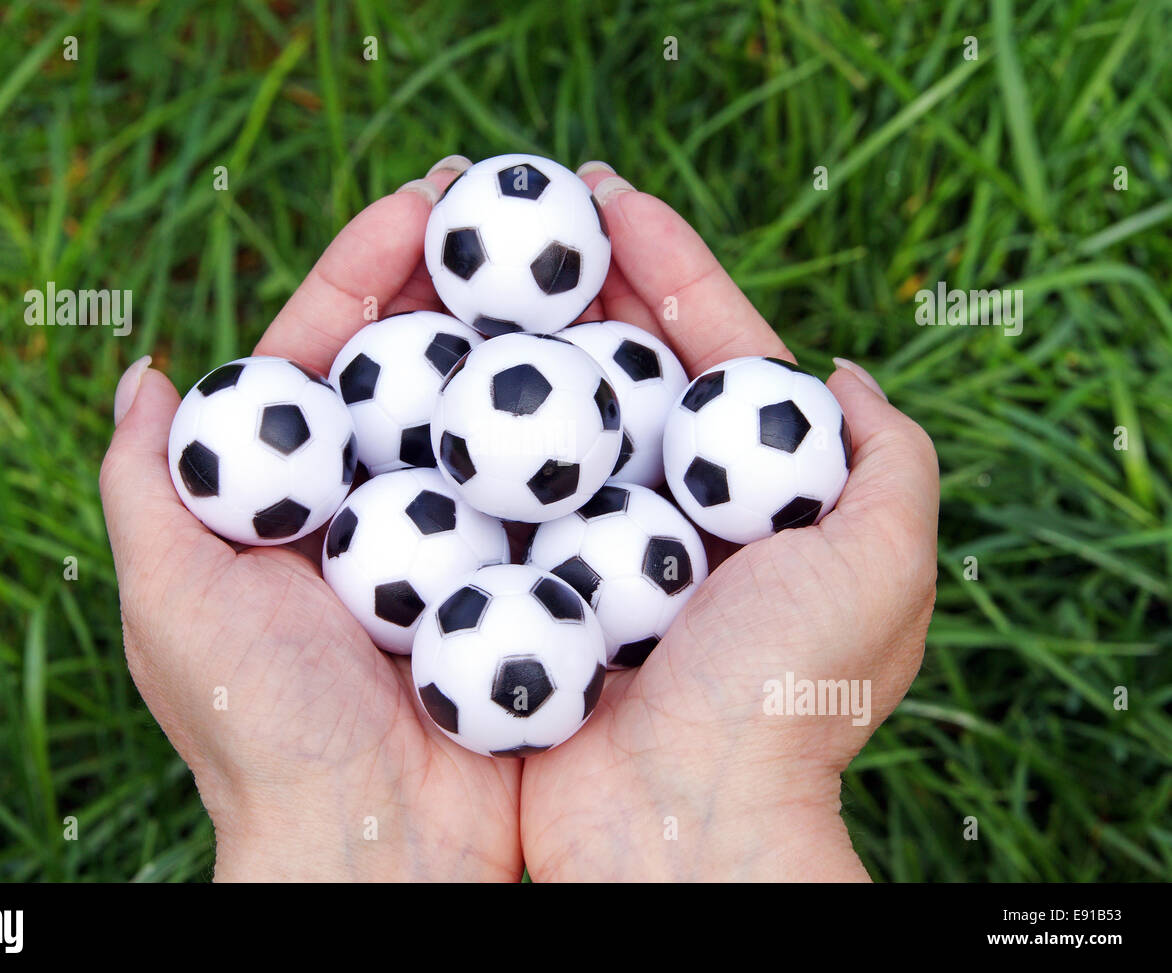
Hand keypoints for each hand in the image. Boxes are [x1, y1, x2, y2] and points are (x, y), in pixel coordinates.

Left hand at [100, 156, 522, 881]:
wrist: (375, 851)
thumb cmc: (261, 733)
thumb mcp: (172, 604)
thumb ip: (147, 489)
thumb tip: (136, 372)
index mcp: (300, 496)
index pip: (330, 355)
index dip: (366, 272)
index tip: (418, 202)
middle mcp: (388, 505)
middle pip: (428, 367)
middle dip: (467, 278)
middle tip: (517, 199)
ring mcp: (469, 539)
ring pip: (504, 413)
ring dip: (538, 336)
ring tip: (585, 256)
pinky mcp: (535, 579)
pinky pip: (568, 490)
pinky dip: (594, 430)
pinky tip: (632, 368)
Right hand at [518, 164, 939, 880]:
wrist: (684, 830)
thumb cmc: (787, 697)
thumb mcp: (884, 568)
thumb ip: (892, 461)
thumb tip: (847, 374)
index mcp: (747, 491)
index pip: (707, 347)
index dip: (666, 264)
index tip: (608, 194)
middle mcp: (660, 508)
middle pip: (614, 368)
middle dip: (571, 279)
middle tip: (517, 198)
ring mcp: (579, 544)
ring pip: (539, 417)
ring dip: (503, 338)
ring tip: (452, 255)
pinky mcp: (513, 585)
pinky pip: (475, 492)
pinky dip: (451, 430)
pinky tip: (412, 368)